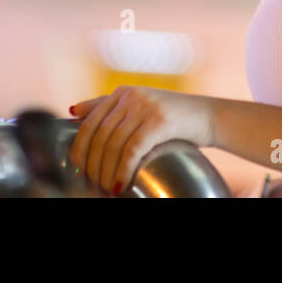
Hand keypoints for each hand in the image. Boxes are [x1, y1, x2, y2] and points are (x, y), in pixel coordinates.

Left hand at [68, 86, 214, 195]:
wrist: (208, 116)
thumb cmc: (171, 117)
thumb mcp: (139, 106)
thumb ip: (107, 107)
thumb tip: (72, 111)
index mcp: (122, 93)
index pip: (89, 123)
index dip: (80, 150)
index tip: (78, 172)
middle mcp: (131, 96)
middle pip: (99, 136)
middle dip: (93, 166)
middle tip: (94, 186)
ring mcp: (146, 106)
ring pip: (113, 145)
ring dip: (107, 173)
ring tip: (107, 189)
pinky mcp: (160, 121)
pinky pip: (132, 150)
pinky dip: (123, 170)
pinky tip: (121, 184)